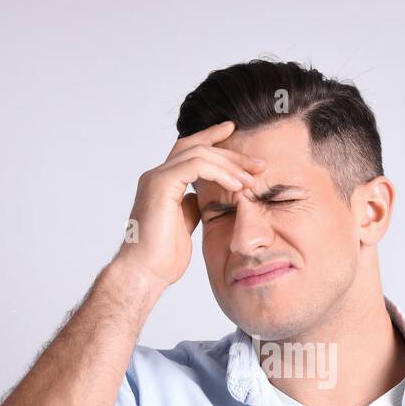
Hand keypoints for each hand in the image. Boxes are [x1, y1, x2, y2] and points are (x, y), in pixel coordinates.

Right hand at [115, 120, 266, 288]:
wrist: (146, 273)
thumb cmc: (163, 257)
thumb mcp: (185, 224)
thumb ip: (192, 206)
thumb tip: (201, 198)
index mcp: (162, 182)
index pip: (189, 150)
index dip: (212, 138)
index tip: (234, 132)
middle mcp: (157, 174)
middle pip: (197, 147)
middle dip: (230, 152)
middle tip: (258, 163)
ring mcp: (157, 177)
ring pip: (199, 153)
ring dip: (230, 165)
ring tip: (251, 180)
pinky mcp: (161, 184)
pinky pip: (196, 166)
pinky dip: (220, 172)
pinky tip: (236, 186)